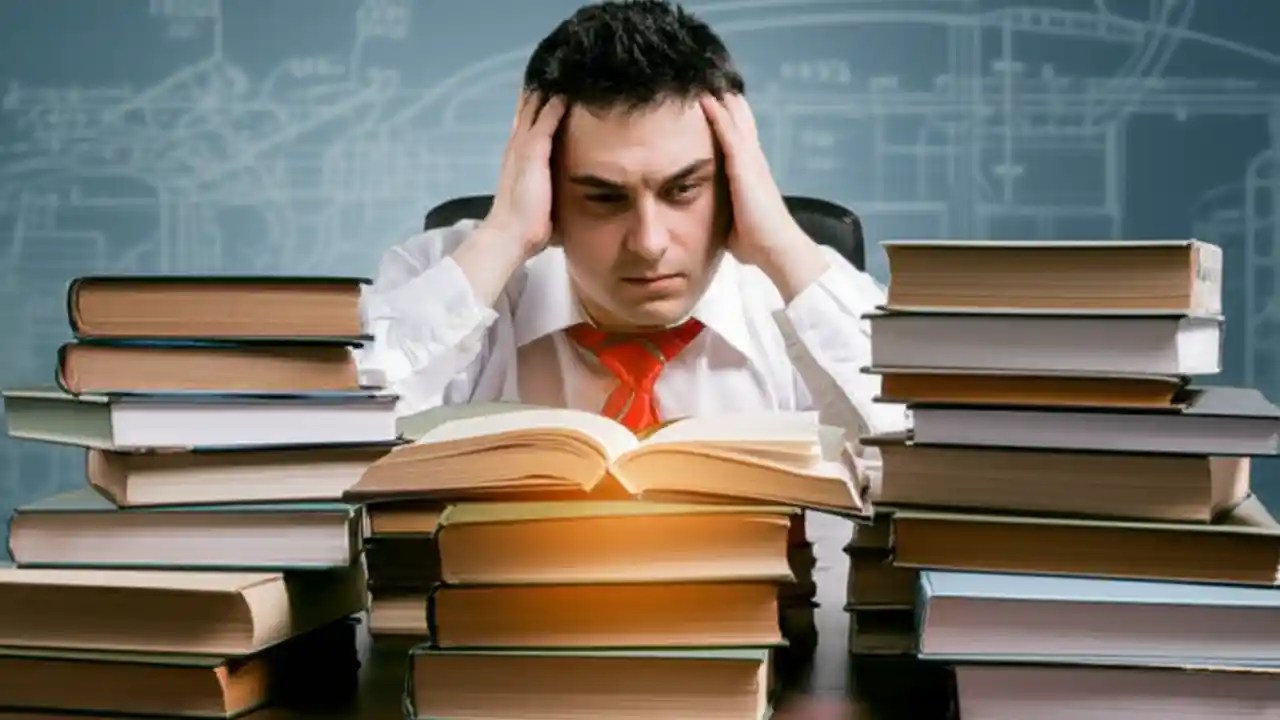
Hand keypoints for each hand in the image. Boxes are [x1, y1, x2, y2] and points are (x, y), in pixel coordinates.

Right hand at [452, 90, 565, 306]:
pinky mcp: (533, 153)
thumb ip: (545, 195)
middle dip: (538, 94)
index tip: (545, 92)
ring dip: (546, 94)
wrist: (509, 236)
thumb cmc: (524, 229)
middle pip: (526, 112)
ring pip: (534, 111)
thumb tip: (557, 206)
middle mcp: (516, 150)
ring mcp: (523, 149)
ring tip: (561, 74)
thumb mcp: (536, 204)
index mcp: (516, 161)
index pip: (525, 128)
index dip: (533, 110)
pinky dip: (555, 106)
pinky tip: (566, 93)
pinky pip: (546, 121)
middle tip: (552, 74)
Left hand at [700, 93, 828, 299]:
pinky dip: (717, 115)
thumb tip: (710, 218)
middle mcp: (754, 161)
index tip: (717, 98)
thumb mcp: (734, 220)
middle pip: (740, 121)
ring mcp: (751, 161)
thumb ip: (724, 210)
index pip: (740, 137)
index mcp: (752, 172)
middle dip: (727, 100)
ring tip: (706, 77)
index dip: (730, 117)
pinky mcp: (745, 166)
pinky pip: (728, 134)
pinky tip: (705, 99)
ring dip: (721, 99)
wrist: (776, 248)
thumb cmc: (757, 241)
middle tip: (711, 77)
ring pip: (735, 120)